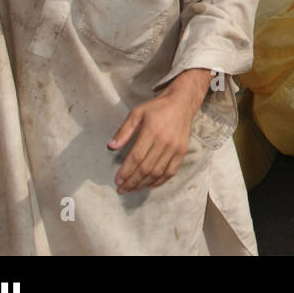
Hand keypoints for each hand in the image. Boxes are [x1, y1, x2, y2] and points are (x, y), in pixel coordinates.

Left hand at [108, 68, 209, 192]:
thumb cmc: (157, 108)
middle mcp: (164, 141)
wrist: (182, 103)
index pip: (136, 157)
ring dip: (143, 184)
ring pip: (157, 172)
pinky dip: (160, 181)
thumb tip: (111, 147)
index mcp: (152, 131)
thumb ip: (123, 131)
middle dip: (132, 182)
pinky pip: (171, 172)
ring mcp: (175, 148)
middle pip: (146, 168)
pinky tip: (149, 185)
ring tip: (132, 189)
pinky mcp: (182, 151)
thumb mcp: (137, 113)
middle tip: (122, 189)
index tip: (117, 181)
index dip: (126, 172)